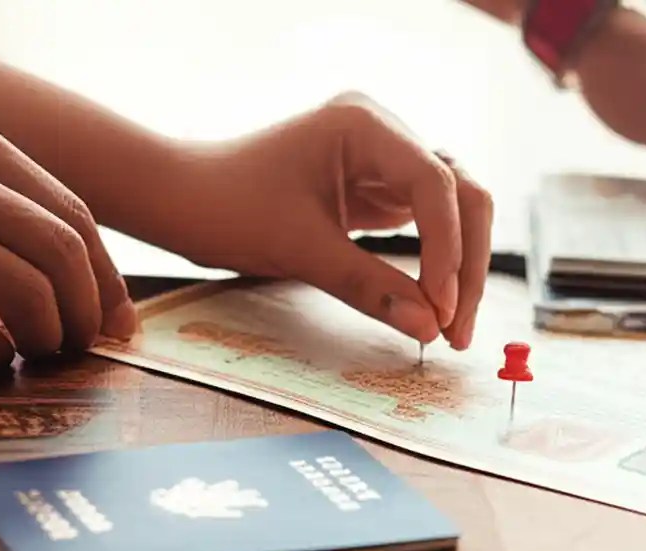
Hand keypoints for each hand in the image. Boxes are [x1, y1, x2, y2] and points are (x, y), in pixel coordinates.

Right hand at [0, 118, 136, 373]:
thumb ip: (15, 219)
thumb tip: (117, 320)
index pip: (70, 214)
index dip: (104, 278)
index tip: (117, 325)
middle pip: (60, 250)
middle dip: (82, 311)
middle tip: (75, 346)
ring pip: (28, 291)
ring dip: (44, 334)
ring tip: (31, 351)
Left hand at [164, 92, 492, 349]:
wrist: (180, 199)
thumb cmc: (225, 208)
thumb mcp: (300, 250)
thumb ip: (370, 287)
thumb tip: (430, 327)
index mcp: (366, 125)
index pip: (436, 185)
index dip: (447, 250)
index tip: (441, 309)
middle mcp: (386, 133)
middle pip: (462, 195)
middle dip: (465, 264)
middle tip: (457, 330)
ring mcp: (386, 160)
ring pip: (456, 212)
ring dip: (459, 268)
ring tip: (450, 326)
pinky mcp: (381, 189)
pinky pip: (429, 226)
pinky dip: (436, 265)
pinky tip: (433, 305)